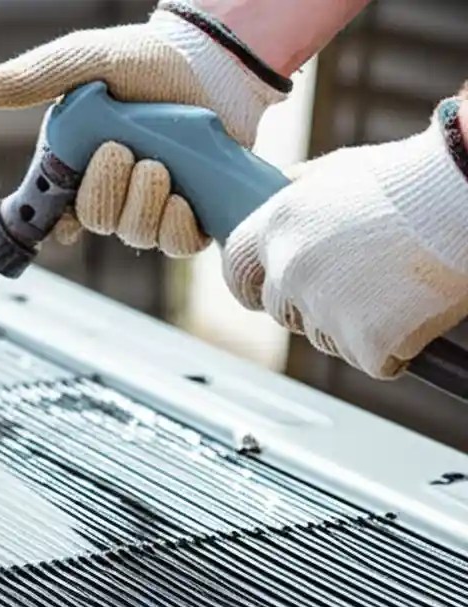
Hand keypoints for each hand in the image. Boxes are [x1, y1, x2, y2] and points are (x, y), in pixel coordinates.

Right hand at [0, 1, 288, 254]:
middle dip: (107, 193)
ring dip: (144, 205)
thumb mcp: (84, 62)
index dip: (57, 223)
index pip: (55, 213)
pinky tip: (182, 200)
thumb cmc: (143, 60)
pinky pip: (178, 243)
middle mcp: (113, 189)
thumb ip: (36, 77)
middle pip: (98, 221)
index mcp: (78, 164)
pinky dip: (176, 228)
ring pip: (136, 234)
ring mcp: (152, 203)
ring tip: (160, 166)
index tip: (65, 217)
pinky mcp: (193, 211)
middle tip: (123, 151)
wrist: (210, 61)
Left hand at [224, 101, 467, 378]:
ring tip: (395, 288)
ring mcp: (324, 308)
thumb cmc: (409, 180)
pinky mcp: (365, 340)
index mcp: (276, 227)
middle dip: (311, 307)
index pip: (236, 272)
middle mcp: (290, 270)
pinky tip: (415, 311)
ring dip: (355, 327)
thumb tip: (270, 194)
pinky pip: (372, 359)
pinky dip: (394, 347)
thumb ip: (294, 191)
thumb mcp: (335, 172)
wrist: (463, 198)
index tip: (262, 293)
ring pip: (326, 338)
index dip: (252, 286)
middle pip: (283, 311)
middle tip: (359, 286)